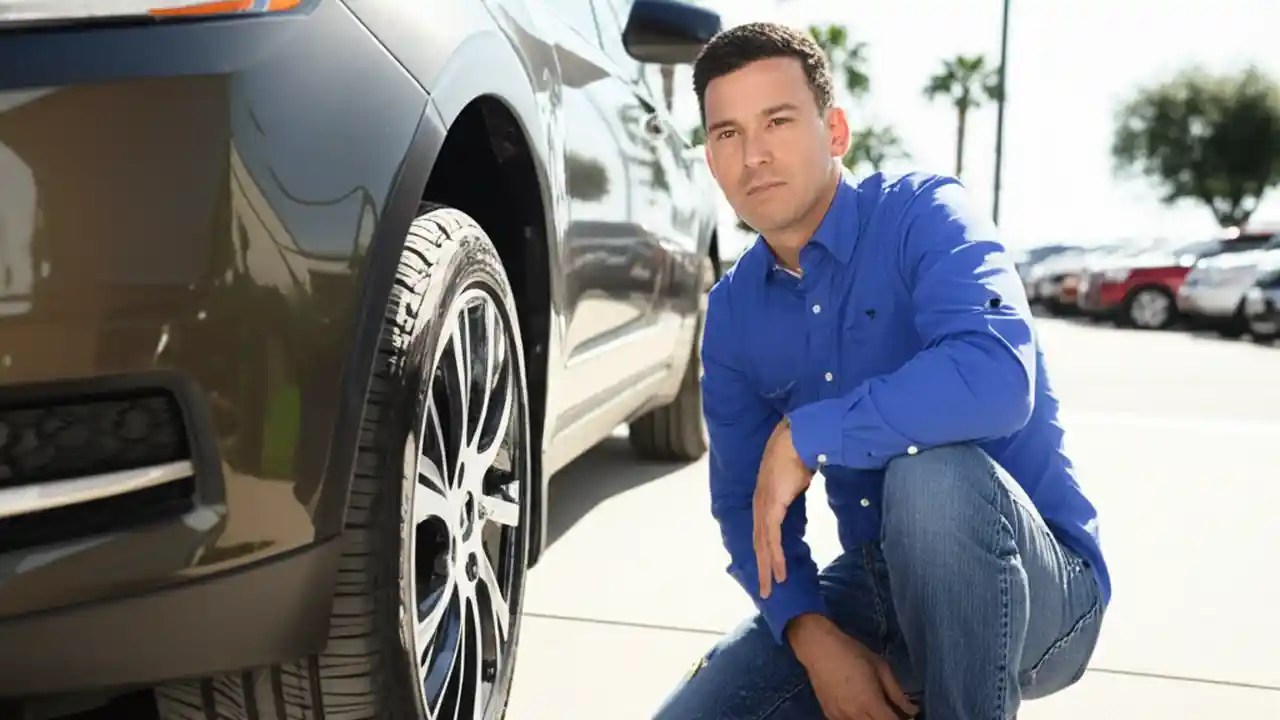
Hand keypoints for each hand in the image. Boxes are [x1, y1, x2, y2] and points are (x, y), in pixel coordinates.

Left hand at [753, 419, 811, 598]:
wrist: (797, 439)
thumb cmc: (799, 454)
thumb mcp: (796, 476)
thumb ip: (795, 486)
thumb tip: (801, 484)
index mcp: (764, 498)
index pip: (762, 531)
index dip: (764, 552)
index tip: (767, 569)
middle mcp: (759, 504)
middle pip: (758, 543)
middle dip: (761, 568)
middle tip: (765, 591)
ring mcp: (764, 506)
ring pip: (763, 545)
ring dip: (767, 569)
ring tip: (771, 588)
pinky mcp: (772, 508)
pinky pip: (772, 538)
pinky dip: (775, 557)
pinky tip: (780, 571)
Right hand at [787, 614, 918, 719]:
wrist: (819, 649)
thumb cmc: (853, 653)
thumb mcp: (881, 667)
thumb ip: (896, 692)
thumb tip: (911, 709)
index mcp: (870, 703)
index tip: (908, 716)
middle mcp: (855, 715)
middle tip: (893, 712)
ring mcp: (840, 717)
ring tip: (877, 710)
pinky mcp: (829, 715)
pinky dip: (857, 719)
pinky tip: (860, 710)